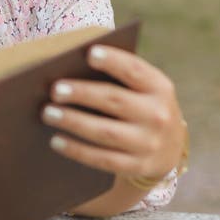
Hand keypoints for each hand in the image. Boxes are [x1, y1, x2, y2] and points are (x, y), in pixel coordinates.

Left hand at [40, 45, 185, 180]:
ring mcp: (149, 144)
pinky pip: (103, 159)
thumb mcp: (144, 86)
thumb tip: (72, 67)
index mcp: (159, 87)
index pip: (135, 70)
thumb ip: (119, 75)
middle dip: (82, 94)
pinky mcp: (138, 166)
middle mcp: (158, 115)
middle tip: (54, 90)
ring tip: (48, 113)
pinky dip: (77, 150)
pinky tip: (55, 140)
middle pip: (114, 100)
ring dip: (73, 122)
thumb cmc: (143, 103)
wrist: (171, 146)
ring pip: (105, 132)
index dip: (114, 61)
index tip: (89, 53)